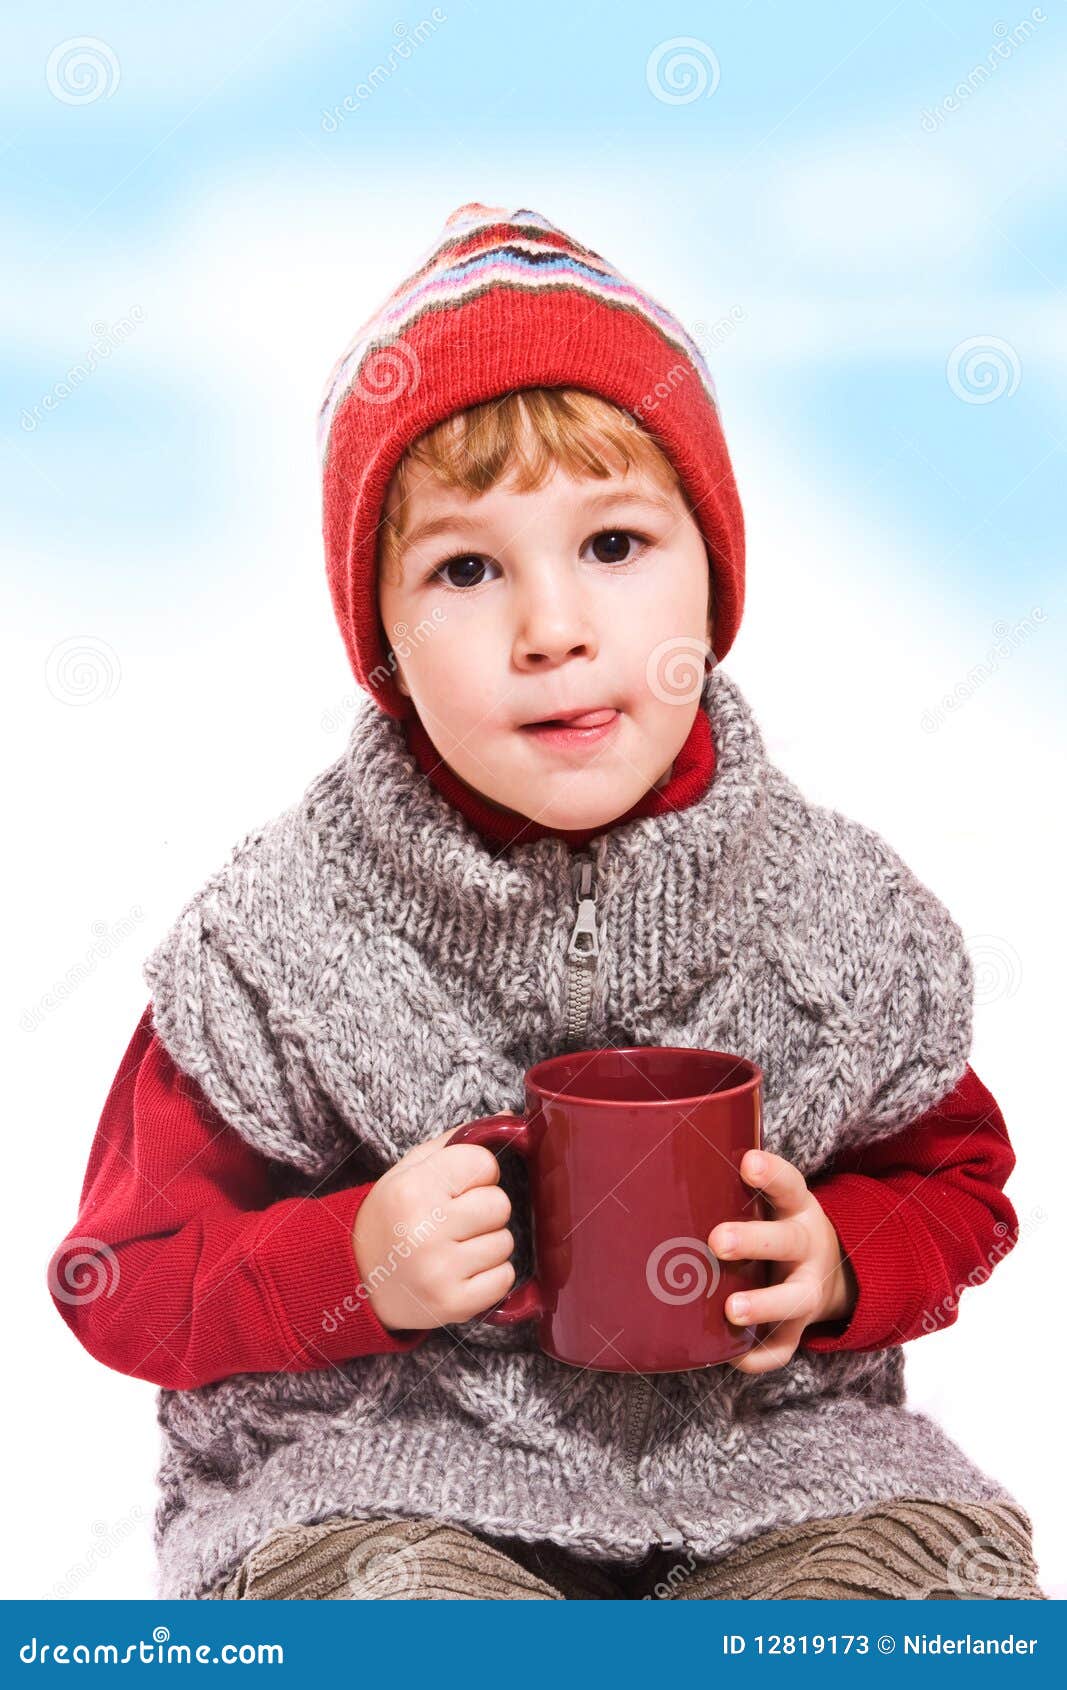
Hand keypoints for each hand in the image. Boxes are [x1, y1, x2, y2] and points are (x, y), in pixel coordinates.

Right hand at [351, 1125, 514, 1332]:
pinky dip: (490, 1275)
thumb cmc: (391, 1216)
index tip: (455, 1188)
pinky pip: (504, 1278)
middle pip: (500, 1204)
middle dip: (484, 1209)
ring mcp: (439, 1273)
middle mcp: (424, 1232)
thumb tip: (512, 1119)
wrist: (356, 1279)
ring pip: (505, 1242)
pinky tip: (460, 1271)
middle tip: (454, 1220)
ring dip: (486, 1243)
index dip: (476, 1174)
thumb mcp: (409, 1170)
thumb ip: (457, 1141)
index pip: (484, 1164)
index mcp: (412, 1190)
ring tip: (453, 1247)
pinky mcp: (452, 1305)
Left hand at [707, 1149, 857, 1373]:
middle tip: (717, 1240)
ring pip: (794, 1299)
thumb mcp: (769, 1200)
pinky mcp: (801, 1326)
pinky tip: (732, 1356)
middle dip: (753, 1241)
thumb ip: (728, 1188)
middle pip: (786, 1241)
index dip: (771, 1173)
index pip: (789, 1184)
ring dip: (764, 1304)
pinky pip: (785, 1347)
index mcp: (795, 1208)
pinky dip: (760, 1355)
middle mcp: (805, 1246)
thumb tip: (652, 1167)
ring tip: (732, 1309)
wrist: (829, 1269)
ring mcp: (807, 1289)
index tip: (747, 1163)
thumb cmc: (774, 1224)